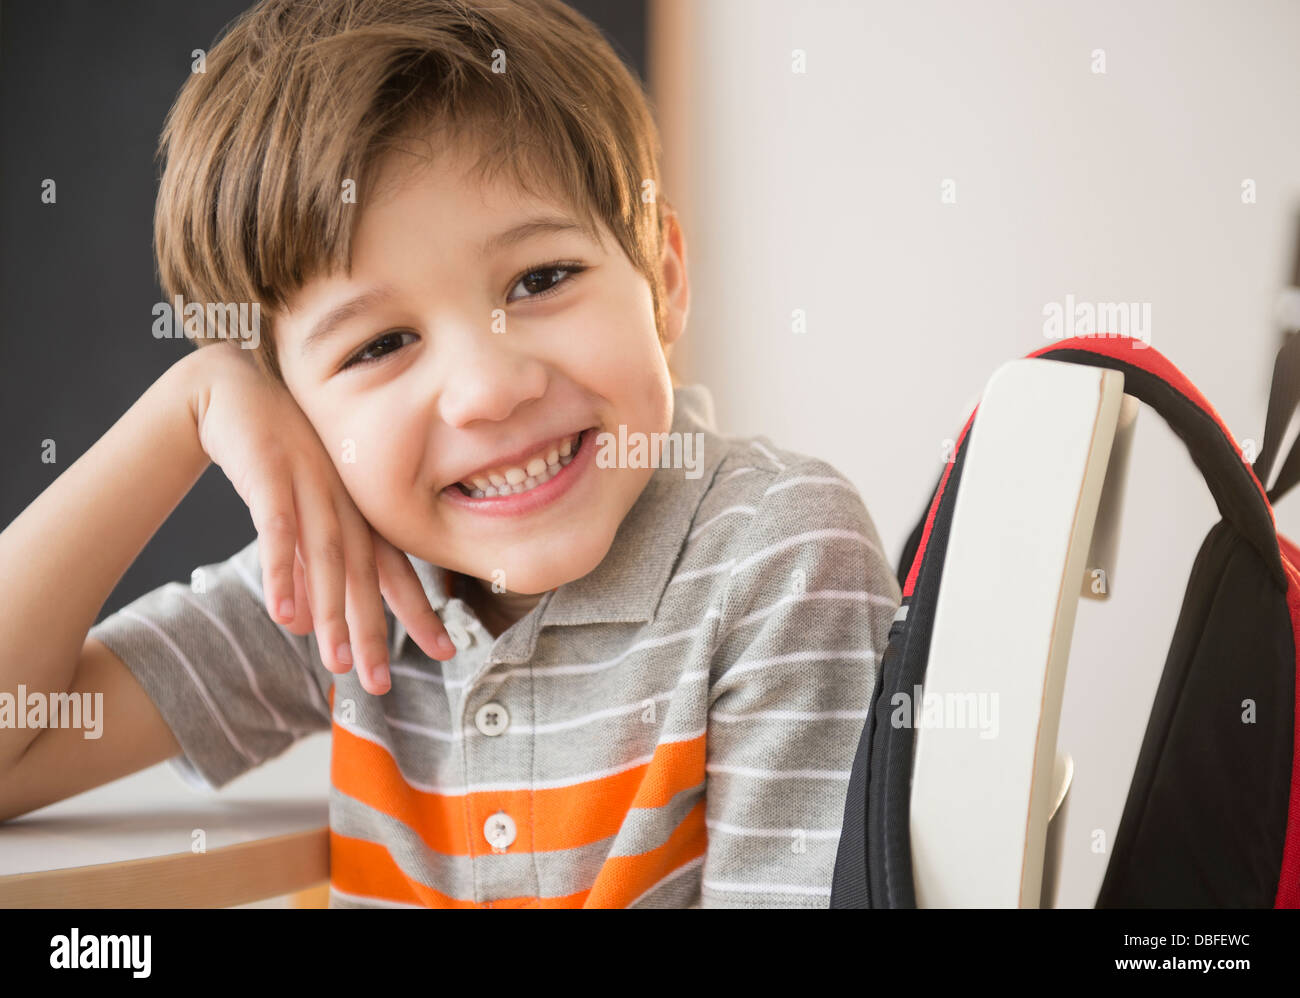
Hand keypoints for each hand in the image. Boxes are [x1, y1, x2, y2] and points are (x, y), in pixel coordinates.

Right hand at [183, 343, 454, 693]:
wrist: (234, 391)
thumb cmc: (275, 455)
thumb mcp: (302, 510)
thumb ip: (307, 562)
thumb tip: (306, 621)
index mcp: (358, 510)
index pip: (394, 570)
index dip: (418, 611)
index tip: (447, 651)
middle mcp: (345, 502)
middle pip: (365, 575)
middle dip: (374, 632)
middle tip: (383, 684)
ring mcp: (312, 486)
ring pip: (327, 559)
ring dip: (334, 613)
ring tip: (337, 665)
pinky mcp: (271, 474)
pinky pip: (278, 530)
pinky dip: (281, 572)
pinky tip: (284, 614)